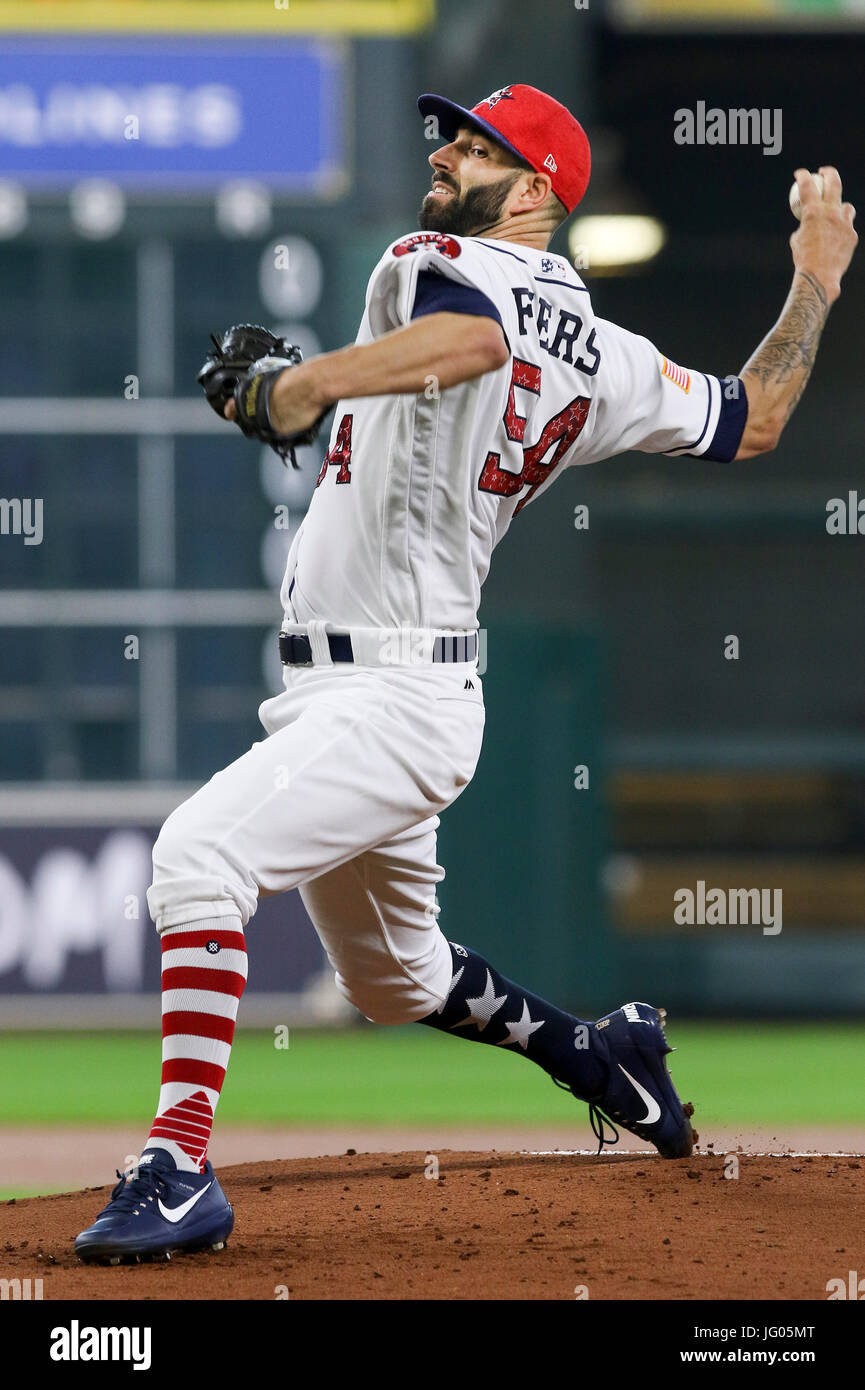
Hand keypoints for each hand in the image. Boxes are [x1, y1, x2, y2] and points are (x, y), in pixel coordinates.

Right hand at [791, 166, 856, 301]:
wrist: (819, 276)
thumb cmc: (803, 260)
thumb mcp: (797, 240)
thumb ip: (804, 227)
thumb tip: (805, 223)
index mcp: (812, 212)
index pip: (807, 185)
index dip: (803, 176)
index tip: (800, 174)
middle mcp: (830, 213)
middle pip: (834, 183)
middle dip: (829, 173)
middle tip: (825, 172)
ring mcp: (844, 223)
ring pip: (846, 207)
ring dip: (841, 208)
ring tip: (836, 215)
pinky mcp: (852, 235)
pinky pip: (847, 228)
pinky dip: (841, 231)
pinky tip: (836, 240)